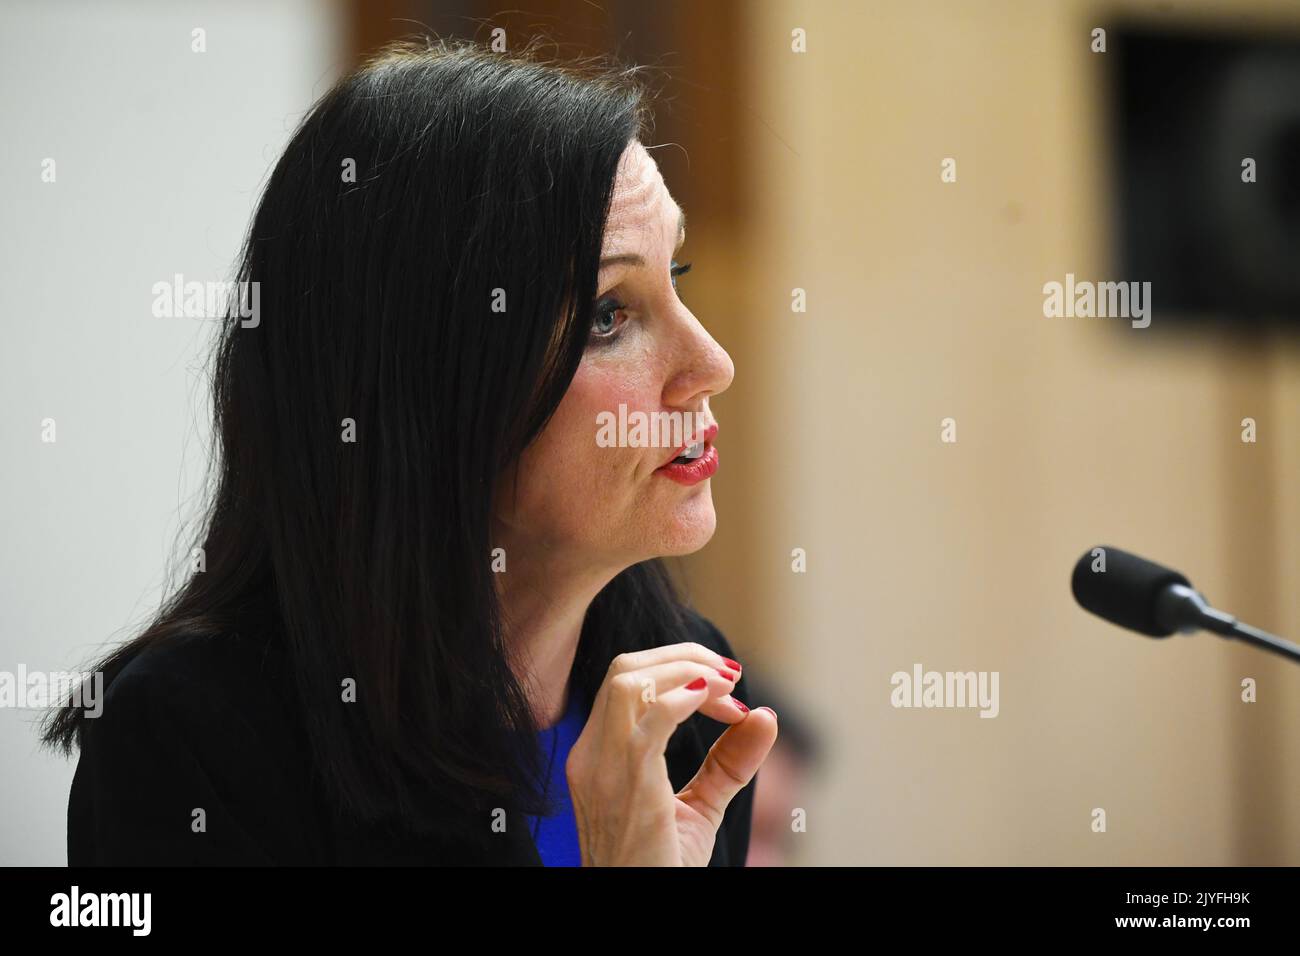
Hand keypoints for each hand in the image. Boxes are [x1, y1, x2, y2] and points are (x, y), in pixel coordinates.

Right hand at [566, 642, 777, 864]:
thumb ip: (729, 761)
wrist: (642, 909)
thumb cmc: (661, 866)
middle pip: (625, 667)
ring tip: (726, 687)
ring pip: (630, 680)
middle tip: (731, 676)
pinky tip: (714, 702)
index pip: (626, 679)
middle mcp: (591, 755)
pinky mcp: (630, 785)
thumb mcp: (699, 806)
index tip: (726, 692)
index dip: (679, 669)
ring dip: (687, 670)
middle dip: (684, 656)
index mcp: (596, 754)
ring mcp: (604, 768)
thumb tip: (765, 716)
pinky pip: (650, 718)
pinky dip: (685, 697)